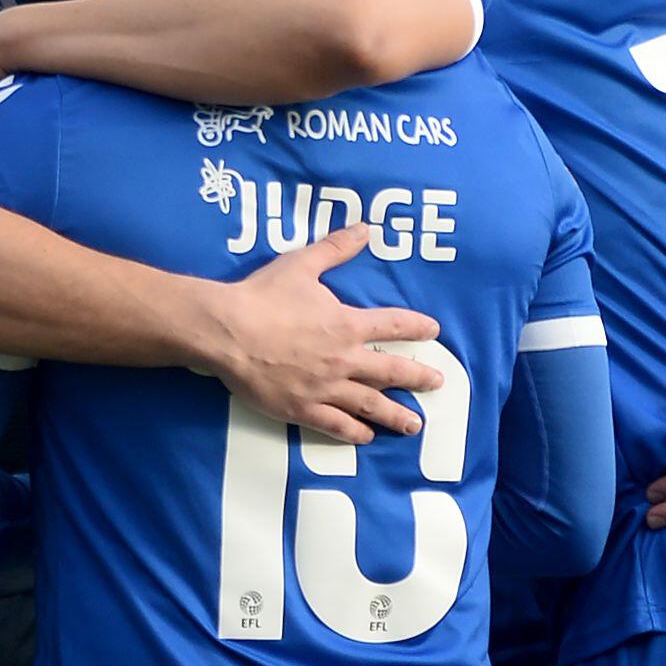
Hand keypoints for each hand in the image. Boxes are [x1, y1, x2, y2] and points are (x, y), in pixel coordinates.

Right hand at [192, 233, 438, 443]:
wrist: (227, 331)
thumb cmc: (262, 297)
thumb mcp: (301, 265)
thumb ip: (335, 249)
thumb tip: (364, 229)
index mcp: (347, 324)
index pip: (394, 325)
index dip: (417, 327)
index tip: (433, 332)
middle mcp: (344, 360)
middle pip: (392, 372)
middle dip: (418, 378)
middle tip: (437, 383)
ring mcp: (325, 387)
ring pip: (370, 405)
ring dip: (395, 415)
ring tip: (414, 425)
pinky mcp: (302, 408)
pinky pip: (336, 425)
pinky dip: (354, 433)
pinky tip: (366, 437)